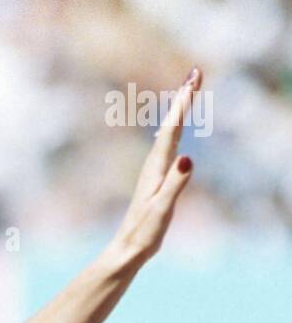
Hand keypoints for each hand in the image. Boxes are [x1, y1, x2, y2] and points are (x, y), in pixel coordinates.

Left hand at [112, 66, 201, 266]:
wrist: (127, 250)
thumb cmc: (144, 233)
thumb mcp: (162, 210)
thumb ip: (175, 184)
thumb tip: (187, 158)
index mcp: (157, 167)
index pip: (173, 128)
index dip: (183, 102)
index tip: (193, 78)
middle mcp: (154, 164)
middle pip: (171, 124)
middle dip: (183, 98)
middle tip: (195, 72)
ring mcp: (154, 171)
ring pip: (169, 132)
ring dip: (179, 110)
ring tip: (188, 91)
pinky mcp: (156, 179)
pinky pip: (169, 145)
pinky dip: (176, 130)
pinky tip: (176, 129)